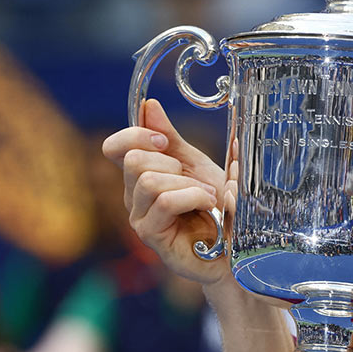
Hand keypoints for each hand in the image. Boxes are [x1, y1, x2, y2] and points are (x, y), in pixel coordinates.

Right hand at [101, 99, 228, 286]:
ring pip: (148, 181)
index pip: (115, 147)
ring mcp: (140, 219)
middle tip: (194, 179)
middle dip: (171, 162)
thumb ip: (172, 140)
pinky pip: (164, 202)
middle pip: (133, 160)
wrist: (237, 245)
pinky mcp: (153, 237)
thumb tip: (149, 106)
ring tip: (208, 197)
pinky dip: (192, 197)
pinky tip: (208, 206)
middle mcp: (134, 197)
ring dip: (187, 183)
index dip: (136, 135)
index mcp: (141, 175)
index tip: (165, 141)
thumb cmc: (217, 208)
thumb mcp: (197, 166)